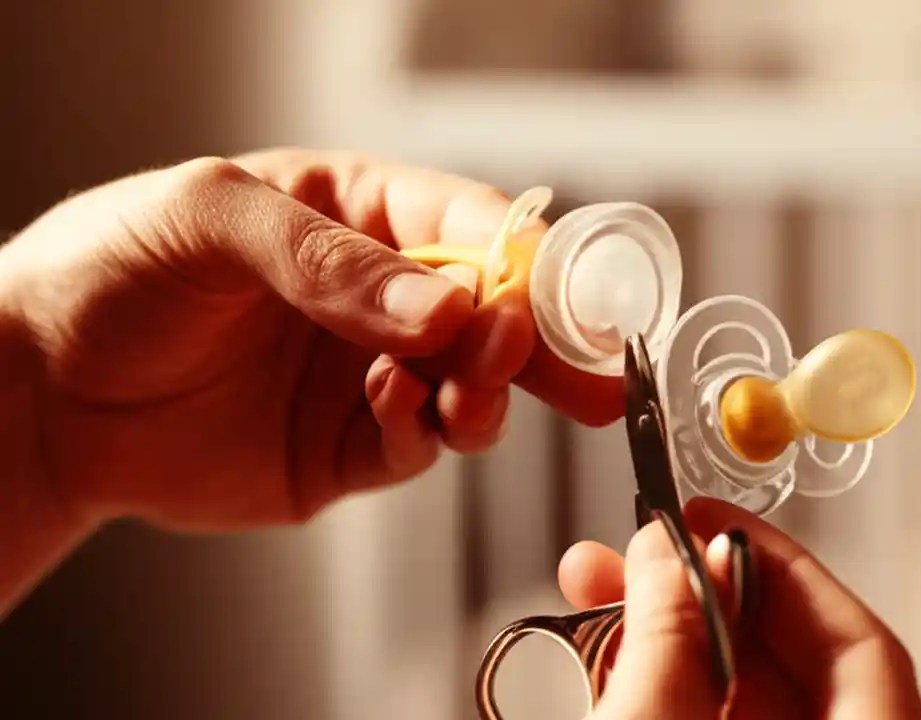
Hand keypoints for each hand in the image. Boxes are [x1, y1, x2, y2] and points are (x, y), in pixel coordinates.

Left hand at [0, 148, 621, 532]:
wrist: (39, 391)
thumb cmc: (112, 272)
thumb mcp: (209, 221)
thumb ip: (327, 259)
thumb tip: (445, 307)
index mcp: (357, 213)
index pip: (469, 224)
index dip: (523, 257)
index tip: (551, 294)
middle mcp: (378, 297)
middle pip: (492, 313)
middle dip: (533, 339)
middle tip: (568, 366)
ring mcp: (367, 376)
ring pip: (470, 388)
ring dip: (489, 392)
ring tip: (471, 391)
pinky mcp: (346, 451)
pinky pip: (415, 445)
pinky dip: (423, 431)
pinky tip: (392, 405)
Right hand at [557, 498, 920, 718]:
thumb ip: (665, 639)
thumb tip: (666, 554)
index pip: (862, 644)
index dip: (786, 570)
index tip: (716, 523)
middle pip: (802, 665)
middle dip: (709, 600)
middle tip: (642, 556)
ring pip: (752, 700)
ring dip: (676, 646)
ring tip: (597, 601)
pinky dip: (677, 696)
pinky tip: (614, 665)